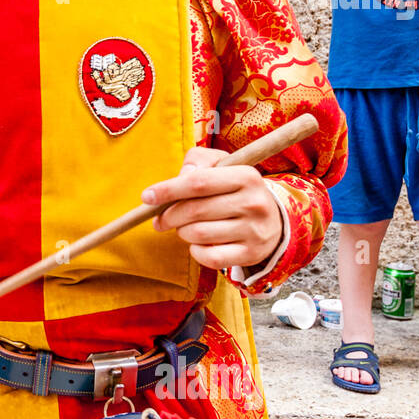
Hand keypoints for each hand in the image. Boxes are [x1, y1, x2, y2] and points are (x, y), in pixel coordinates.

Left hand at [141, 147, 282, 270]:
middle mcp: (254, 203)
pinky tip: (197, 243)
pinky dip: (195, 251)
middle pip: (194, 211)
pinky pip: (210, 257)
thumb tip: (182, 176)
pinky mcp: (251, 254)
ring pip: (198, 234)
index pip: (198, 183)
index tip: (146, 197)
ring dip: (182, 232)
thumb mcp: (222, 165)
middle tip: (160, 219)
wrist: (272, 220)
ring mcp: (255, 231)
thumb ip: (198, 161)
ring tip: (184, 227)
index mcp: (246, 176)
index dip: (167, 190)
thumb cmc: (235, 189)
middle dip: (169, 216)